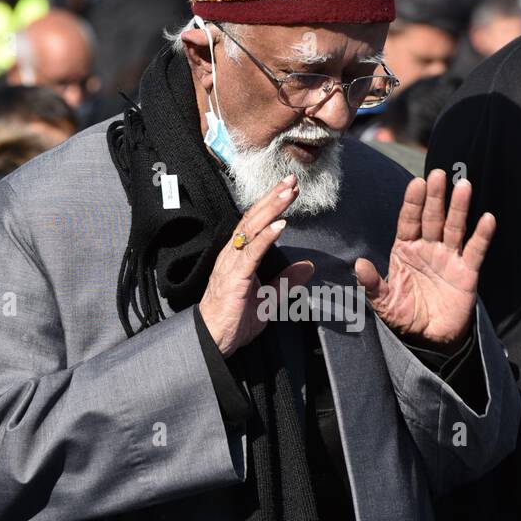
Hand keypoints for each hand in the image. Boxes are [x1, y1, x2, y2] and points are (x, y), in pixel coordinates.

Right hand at [198, 173, 313, 356]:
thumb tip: (307, 266)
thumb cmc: (235, 320)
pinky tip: (280, 225)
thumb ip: (286, 281)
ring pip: (252, 229)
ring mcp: (232, 264)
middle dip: (273, 197)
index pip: (256, 223)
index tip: (289, 189)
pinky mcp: (234, 277)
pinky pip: (251, 252)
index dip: (272, 204)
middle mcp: (233, 254)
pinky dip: (266, 237)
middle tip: (291, 179)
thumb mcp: (269, 299)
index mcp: (240, 257)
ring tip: (288, 193)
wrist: (213, 340)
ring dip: (272, 209)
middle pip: (253, 218)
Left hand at [355, 170, 494, 348]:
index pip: (409, 221)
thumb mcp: (384, 303)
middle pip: (432, 218)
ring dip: (459, 207)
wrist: (431, 338)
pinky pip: (475, 250)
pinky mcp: (467, 272)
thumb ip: (373, 284)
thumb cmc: (405, 315)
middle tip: (439, 174)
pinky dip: (482, 235)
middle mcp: (428, 248)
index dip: (413, 203)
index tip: (417, 183)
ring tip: (464, 186)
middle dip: (436, 197)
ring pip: (454, 227)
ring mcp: (449, 257)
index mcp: (406, 250)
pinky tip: (487, 218)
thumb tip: (359, 264)